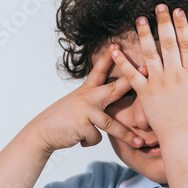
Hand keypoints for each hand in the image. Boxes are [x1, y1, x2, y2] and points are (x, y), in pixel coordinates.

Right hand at [25, 50, 144, 153]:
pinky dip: (89, 142)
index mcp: (86, 90)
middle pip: (114, 89)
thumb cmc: (62, 119)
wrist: (41, 133)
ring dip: (127, 136)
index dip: (108, 58)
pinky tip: (78, 138)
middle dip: (131, 80)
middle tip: (146, 69)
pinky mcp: (83, 125)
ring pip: (111, 124)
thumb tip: (111, 102)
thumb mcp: (77, 105)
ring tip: (141, 143)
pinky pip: (96, 138)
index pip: (99, 71)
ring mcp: (86, 111)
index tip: (116, 44)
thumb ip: (94, 102)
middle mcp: (87, 97)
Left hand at [109, 4, 187, 140]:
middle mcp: (176, 75)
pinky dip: (121, 61)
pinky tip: (113, 49)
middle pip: (169, 42)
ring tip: (140, 19)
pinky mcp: (145, 94)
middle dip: (163, 22)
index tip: (178, 11)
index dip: (182, 26)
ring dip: (144, 34)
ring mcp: (159, 83)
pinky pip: (131, 74)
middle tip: (158, 7)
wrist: (185, 141)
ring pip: (150, 53)